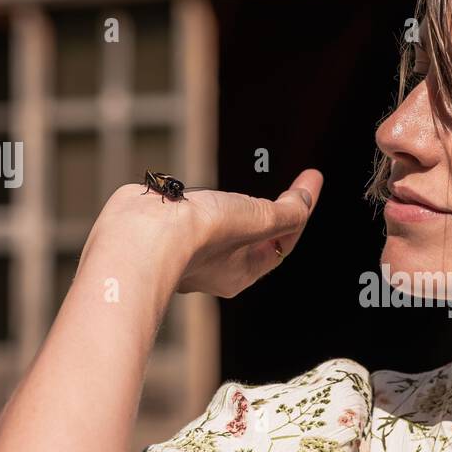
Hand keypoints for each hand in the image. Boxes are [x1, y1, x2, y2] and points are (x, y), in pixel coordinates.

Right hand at [88, 169, 322, 297]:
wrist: (140, 232)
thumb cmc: (200, 236)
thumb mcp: (259, 220)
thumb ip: (287, 214)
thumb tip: (305, 202)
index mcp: (240, 274)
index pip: (282, 244)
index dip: (301, 211)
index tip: (312, 178)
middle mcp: (213, 267)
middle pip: (254, 237)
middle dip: (272, 212)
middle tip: (291, 187)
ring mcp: (185, 250)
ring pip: (220, 227)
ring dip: (233, 206)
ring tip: (243, 186)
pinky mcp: (161, 230)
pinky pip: (189, 215)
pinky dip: (199, 202)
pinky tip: (196, 191)